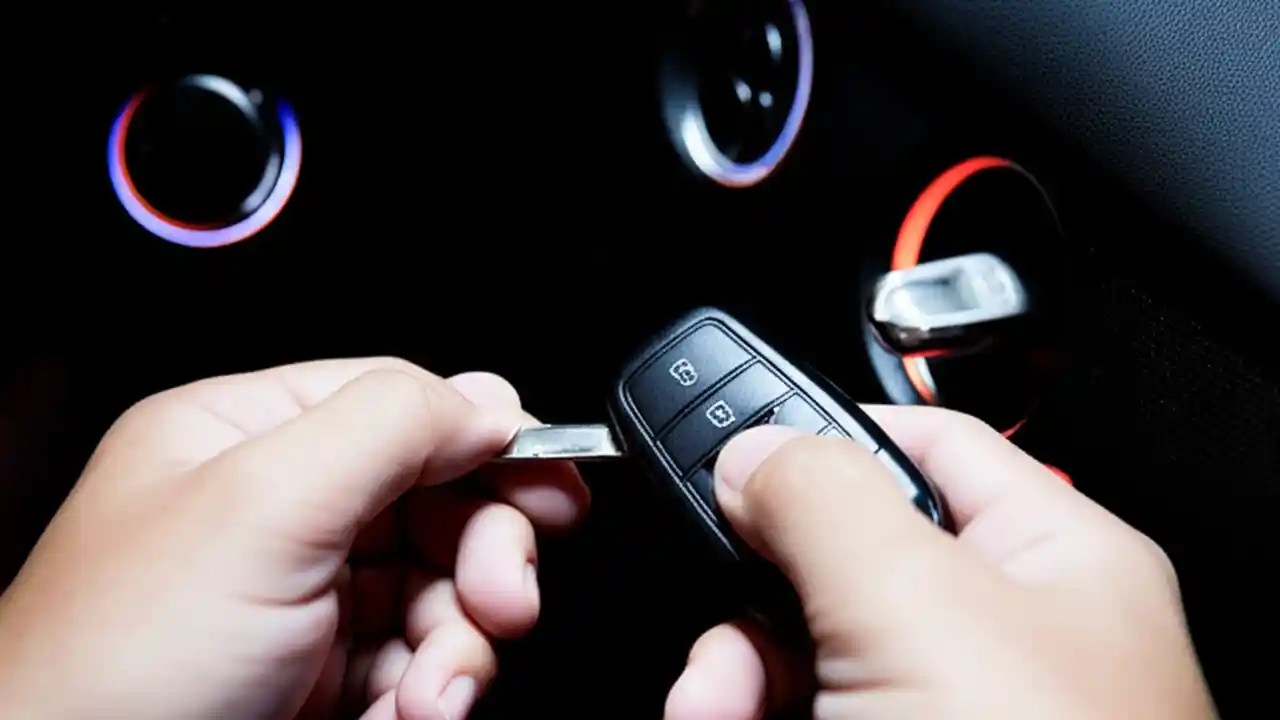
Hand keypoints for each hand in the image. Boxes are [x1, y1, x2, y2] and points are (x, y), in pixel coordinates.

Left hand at [0, 358, 588, 719]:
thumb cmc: (115, 667)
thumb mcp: (263, 506)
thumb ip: (387, 426)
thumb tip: (487, 406)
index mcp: (245, 437)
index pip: (399, 405)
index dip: (485, 440)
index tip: (553, 483)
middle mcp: (276, 510)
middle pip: (434, 499)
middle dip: (482, 553)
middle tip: (504, 599)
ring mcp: (300, 597)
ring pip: (438, 589)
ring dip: (459, 643)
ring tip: (435, 691)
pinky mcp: (319, 676)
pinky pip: (417, 660)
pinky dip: (432, 691)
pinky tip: (411, 713)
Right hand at [664, 406, 1216, 718]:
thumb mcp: (914, 607)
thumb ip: (823, 498)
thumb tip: (756, 450)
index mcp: (1050, 563)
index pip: (925, 447)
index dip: (825, 435)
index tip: (730, 452)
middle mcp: (1000, 639)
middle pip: (839, 559)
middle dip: (756, 595)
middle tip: (724, 627)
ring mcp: (944, 716)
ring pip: (800, 653)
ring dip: (733, 678)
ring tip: (714, 712)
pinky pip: (795, 719)